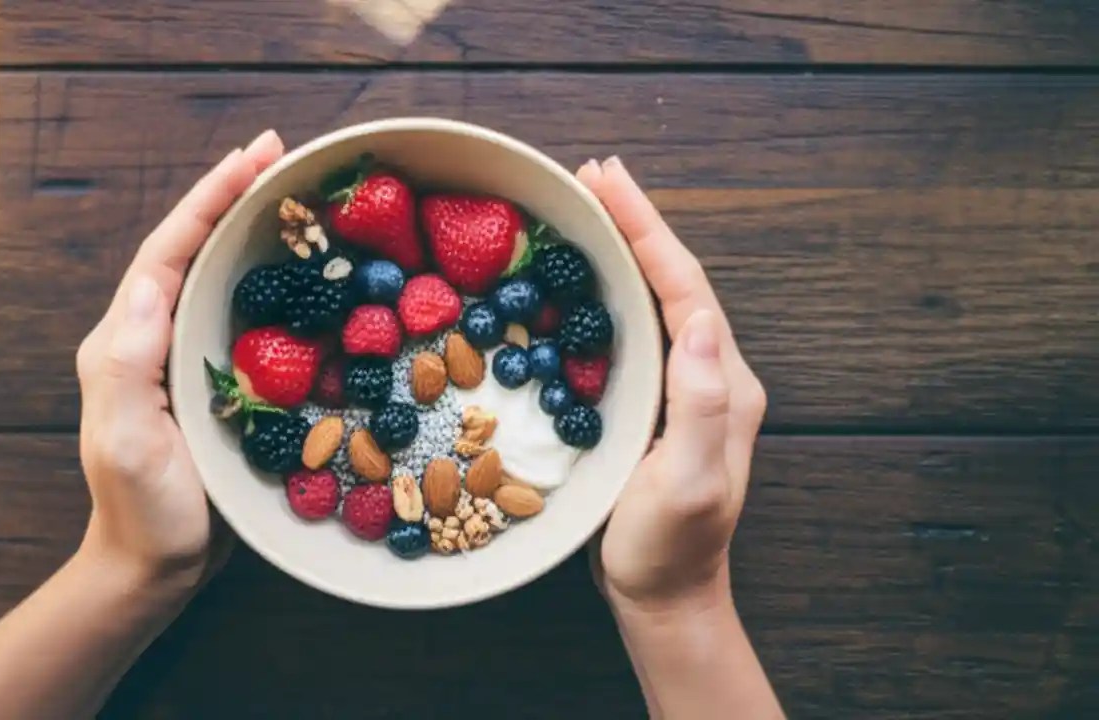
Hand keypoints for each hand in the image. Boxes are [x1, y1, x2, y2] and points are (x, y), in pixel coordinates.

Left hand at [74, 131, 284, 591]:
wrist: (156, 565)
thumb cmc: (142, 508)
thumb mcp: (126, 438)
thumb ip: (128, 361)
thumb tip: (149, 279)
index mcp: (125, 340)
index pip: (167, 252)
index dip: (208, 199)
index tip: (252, 157)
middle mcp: (152, 337)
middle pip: (193, 249)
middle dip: (232, 196)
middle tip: (281, 154)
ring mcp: (185, 359)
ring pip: (220, 277)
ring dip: (254, 231)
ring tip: (297, 194)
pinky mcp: (218, 383)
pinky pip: (246, 319)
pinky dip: (274, 285)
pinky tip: (308, 274)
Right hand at [577, 157, 767, 614]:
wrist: (665, 597)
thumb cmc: (669, 549)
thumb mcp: (688, 482)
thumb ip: (701, 404)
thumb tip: (703, 320)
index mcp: (723, 384)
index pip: (686, 289)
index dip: (647, 229)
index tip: (608, 181)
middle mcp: (711, 376)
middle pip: (674, 281)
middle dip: (636, 223)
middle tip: (592, 175)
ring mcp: (685, 390)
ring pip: (656, 300)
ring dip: (625, 249)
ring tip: (589, 207)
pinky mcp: (658, 404)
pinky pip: (638, 330)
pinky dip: (611, 291)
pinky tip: (584, 280)